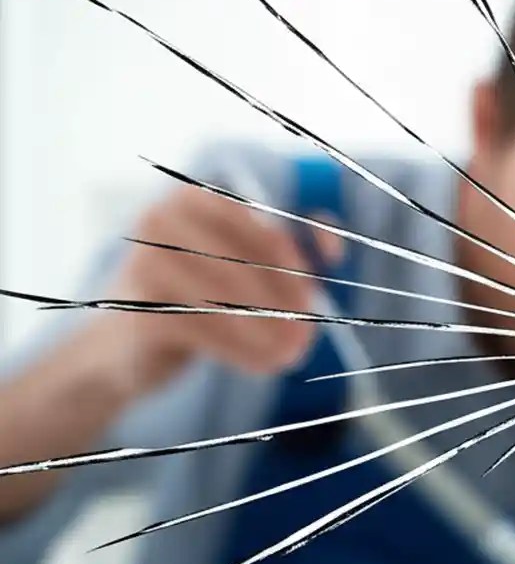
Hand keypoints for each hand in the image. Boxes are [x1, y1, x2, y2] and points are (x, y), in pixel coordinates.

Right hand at [101, 186, 340, 393]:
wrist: (131, 341)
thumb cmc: (204, 292)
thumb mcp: (252, 262)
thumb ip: (299, 246)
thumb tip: (334, 246)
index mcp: (196, 198)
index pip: (256, 225)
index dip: (291, 259)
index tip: (314, 290)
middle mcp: (162, 221)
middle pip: (238, 263)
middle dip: (280, 302)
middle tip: (307, 335)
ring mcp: (142, 263)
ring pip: (221, 299)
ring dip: (265, 331)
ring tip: (292, 355)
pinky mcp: (137, 309)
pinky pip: (202, 330)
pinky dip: (240, 351)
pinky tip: (264, 365)